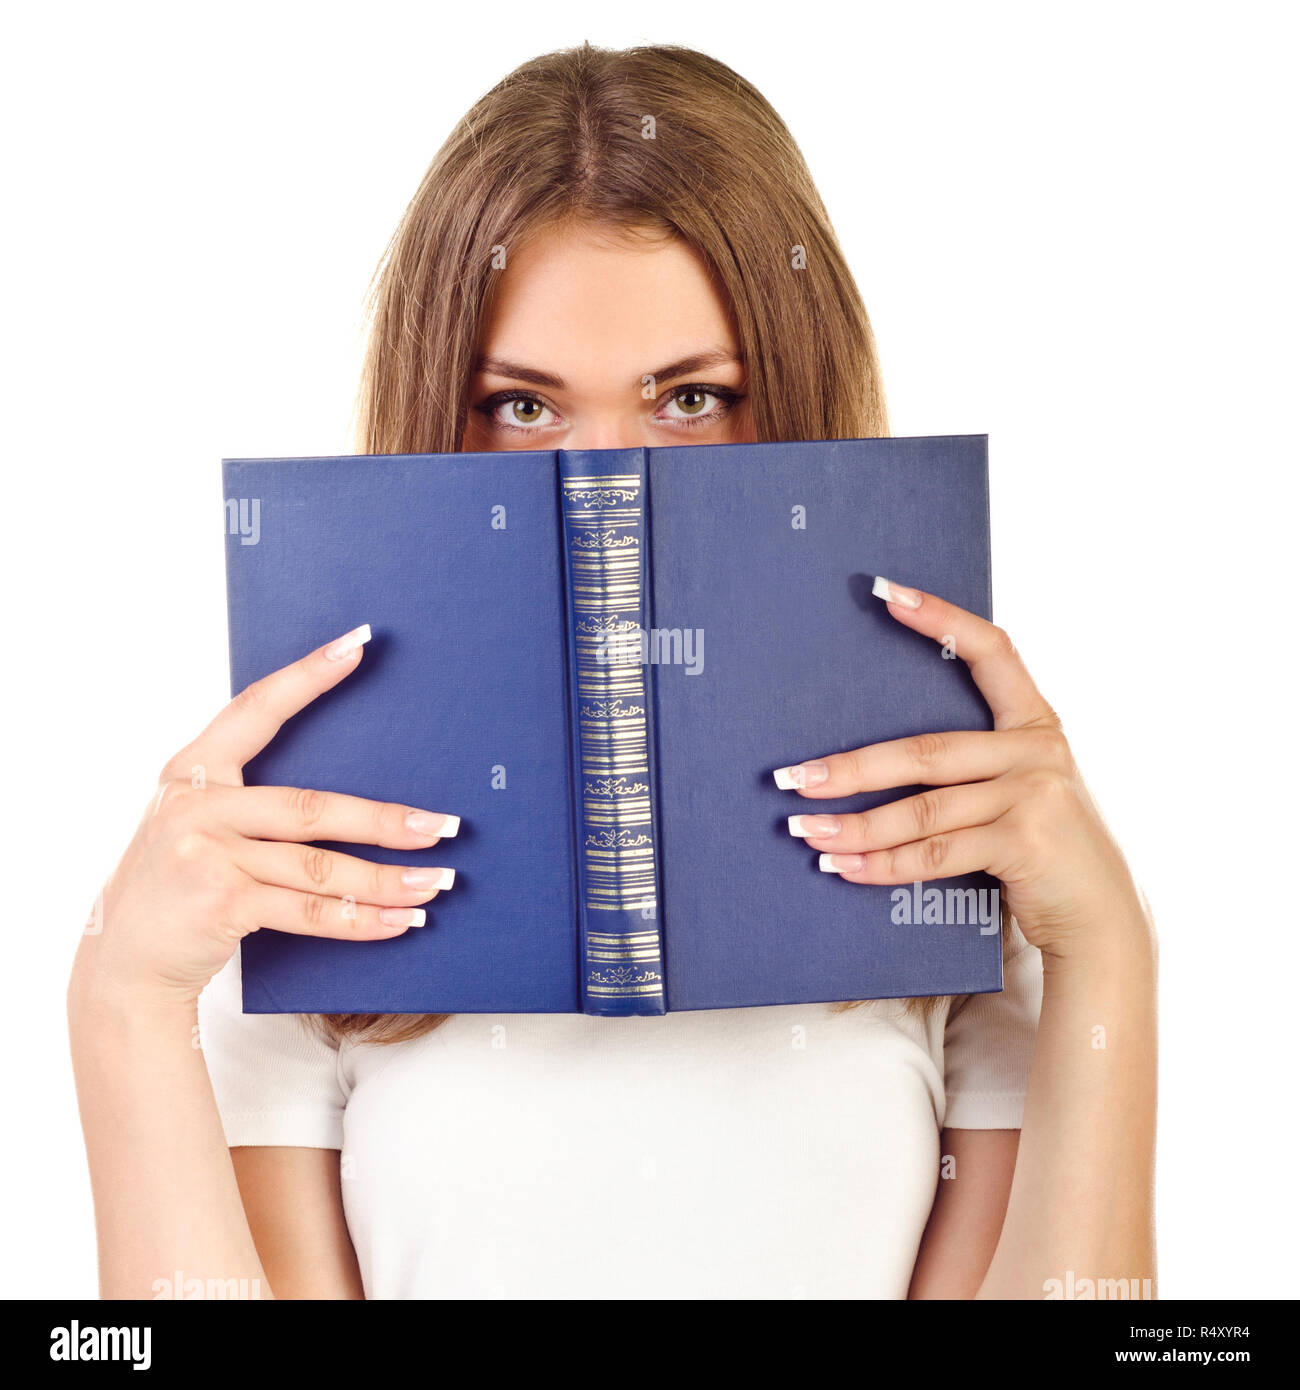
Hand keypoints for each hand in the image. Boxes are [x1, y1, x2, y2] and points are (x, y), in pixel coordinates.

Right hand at [71, 625, 459, 1008]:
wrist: (124, 960)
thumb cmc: (180, 885)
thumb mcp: (195, 824)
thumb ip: (249, 802)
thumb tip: (351, 798)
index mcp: (192, 771)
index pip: (256, 708)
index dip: (307, 676)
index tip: (356, 645)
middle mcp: (196, 805)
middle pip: (312, 807)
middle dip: (385, 820)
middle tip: (443, 826)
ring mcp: (206, 854)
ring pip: (319, 866)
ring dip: (386, 879)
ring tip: (437, 883)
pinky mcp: (221, 902)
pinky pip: (308, 910)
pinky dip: (360, 919)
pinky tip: (399, 921)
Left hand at [776, 578, 1149, 959]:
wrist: (1104, 924)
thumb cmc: (1044, 856)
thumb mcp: (1020, 794)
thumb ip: (974, 770)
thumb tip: (872, 761)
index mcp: (1035, 725)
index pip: (992, 650)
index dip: (942, 617)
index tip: (886, 592)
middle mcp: (1037, 751)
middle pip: (924, 751)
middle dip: (849, 767)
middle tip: (790, 778)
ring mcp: (1034, 795)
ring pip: (921, 809)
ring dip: (854, 824)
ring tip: (803, 829)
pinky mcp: (1025, 842)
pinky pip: (935, 852)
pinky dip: (882, 865)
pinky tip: (842, 867)